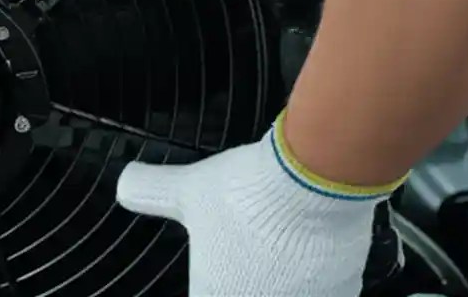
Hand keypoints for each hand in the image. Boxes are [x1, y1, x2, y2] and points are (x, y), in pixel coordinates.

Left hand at [116, 119, 399, 296]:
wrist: (317, 181)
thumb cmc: (245, 192)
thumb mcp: (188, 190)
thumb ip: (152, 192)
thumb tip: (123, 185)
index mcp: (217, 295)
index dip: (207, 287)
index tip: (209, 278)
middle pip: (245, 294)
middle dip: (244, 282)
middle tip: (243, 263)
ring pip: (287, 294)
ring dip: (279, 283)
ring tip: (274, 259)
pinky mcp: (344, 291)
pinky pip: (327, 292)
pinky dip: (316, 282)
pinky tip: (311, 263)